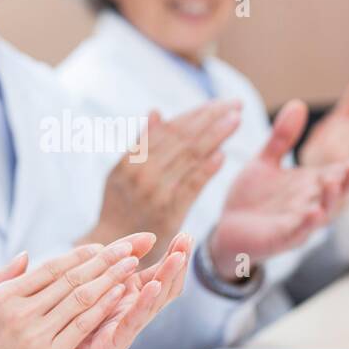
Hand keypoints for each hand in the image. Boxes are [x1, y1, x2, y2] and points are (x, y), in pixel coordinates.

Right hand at [0, 233, 189, 348]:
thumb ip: (0, 279)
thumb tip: (26, 255)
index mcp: (2, 296)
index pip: (49, 268)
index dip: (79, 255)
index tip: (101, 246)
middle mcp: (19, 311)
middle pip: (70, 279)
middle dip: (103, 260)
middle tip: (127, 246)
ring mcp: (34, 334)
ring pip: (81, 299)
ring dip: (110, 278)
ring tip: (131, 264)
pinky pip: (81, 326)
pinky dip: (103, 308)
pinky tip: (120, 296)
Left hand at [56, 232, 192, 348]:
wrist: (38, 348)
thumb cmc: (63, 312)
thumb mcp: (91, 276)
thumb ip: (115, 256)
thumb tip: (148, 237)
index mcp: (129, 296)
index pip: (161, 275)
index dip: (175, 256)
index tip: (186, 235)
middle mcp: (131, 314)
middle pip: (164, 288)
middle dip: (177, 264)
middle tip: (187, 241)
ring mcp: (124, 332)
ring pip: (153, 303)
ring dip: (166, 278)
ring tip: (177, 258)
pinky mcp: (111, 348)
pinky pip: (130, 323)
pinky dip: (143, 304)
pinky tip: (152, 285)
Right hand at [84, 99, 240, 263]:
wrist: (113, 245)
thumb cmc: (120, 206)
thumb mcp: (121, 172)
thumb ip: (141, 144)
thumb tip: (156, 111)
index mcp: (133, 160)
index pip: (171, 129)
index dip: (196, 114)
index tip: (217, 102)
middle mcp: (143, 173)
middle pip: (184, 139)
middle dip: (212, 118)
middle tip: (235, 103)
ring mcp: (157, 192)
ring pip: (190, 157)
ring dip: (216, 135)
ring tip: (236, 119)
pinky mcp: (170, 213)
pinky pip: (191, 187)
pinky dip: (206, 170)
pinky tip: (222, 156)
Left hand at [210, 101, 348, 280]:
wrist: (225, 229)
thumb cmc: (251, 198)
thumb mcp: (265, 161)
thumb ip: (282, 137)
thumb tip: (298, 104)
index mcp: (309, 186)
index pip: (338, 173)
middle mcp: (310, 204)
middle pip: (338, 192)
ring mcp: (298, 223)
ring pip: (323, 212)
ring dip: (331, 197)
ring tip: (334, 178)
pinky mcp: (281, 239)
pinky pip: (299, 231)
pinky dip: (308, 223)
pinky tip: (313, 211)